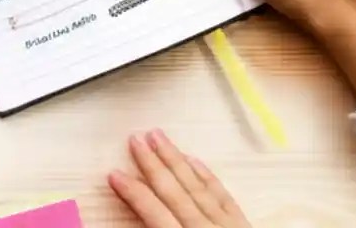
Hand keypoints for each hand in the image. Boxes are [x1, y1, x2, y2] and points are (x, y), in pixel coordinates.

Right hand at [109, 130, 250, 227]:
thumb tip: (145, 221)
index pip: (153, 213)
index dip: (132, 192)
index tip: (113, 173)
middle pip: (173, 191)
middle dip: (152, 164)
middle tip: (135, 138)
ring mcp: (227, 225)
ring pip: (196, 185)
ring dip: (175, 159)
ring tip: (159, 137)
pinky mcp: (242, 225)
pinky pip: (221, 194)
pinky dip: (206, 175)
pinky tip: (194, 160)